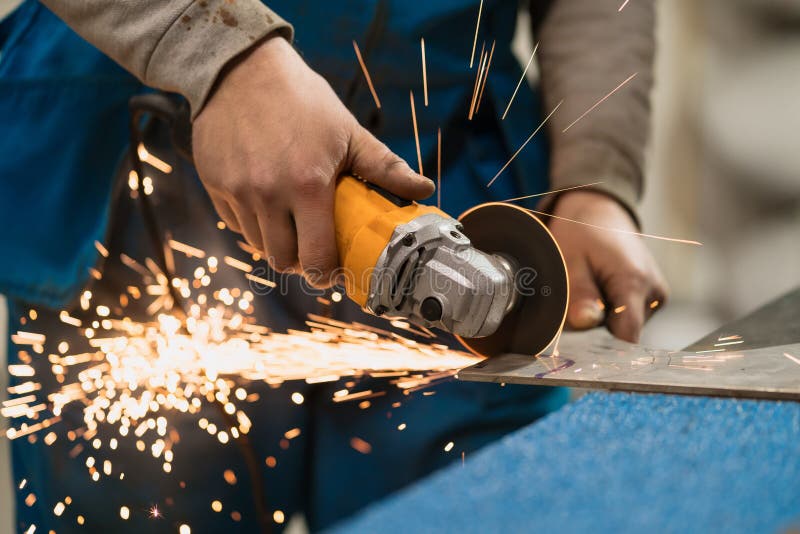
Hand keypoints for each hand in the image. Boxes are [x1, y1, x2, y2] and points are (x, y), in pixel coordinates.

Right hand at [192, 36, 433, 285]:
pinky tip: (267, 203)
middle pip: (283, 261)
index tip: (336, 272)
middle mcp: (268, 195)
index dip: (328, 274)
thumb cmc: (303, 100)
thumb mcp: (349, 131)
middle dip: (302, 265)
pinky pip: (235, 223)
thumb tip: (425, 189)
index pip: (316, 258)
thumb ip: (385, 167)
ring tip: (293, 225)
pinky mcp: (214, 184)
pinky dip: (253, 224)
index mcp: (308, 186)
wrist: (241, 68)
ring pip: (258, 246)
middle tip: (315, 253)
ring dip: (277, 244)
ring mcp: (237, 191)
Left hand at [548, 191, 668, 342]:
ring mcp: (656, 295)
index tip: (580, 342)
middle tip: (577, 299)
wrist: (601, 212)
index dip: (603, 345)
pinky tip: (601, 289)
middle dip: (598, 326)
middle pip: (623, 332)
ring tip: (590, 287)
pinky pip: (629, 316)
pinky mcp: (653, 297)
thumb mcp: (570, 260)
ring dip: (603, 317)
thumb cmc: (581, 233)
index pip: (627, 334)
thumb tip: (586, 323)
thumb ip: (579, 293)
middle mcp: (654, 291)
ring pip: (625, 325)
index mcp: (634, 281)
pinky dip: (611, 310)